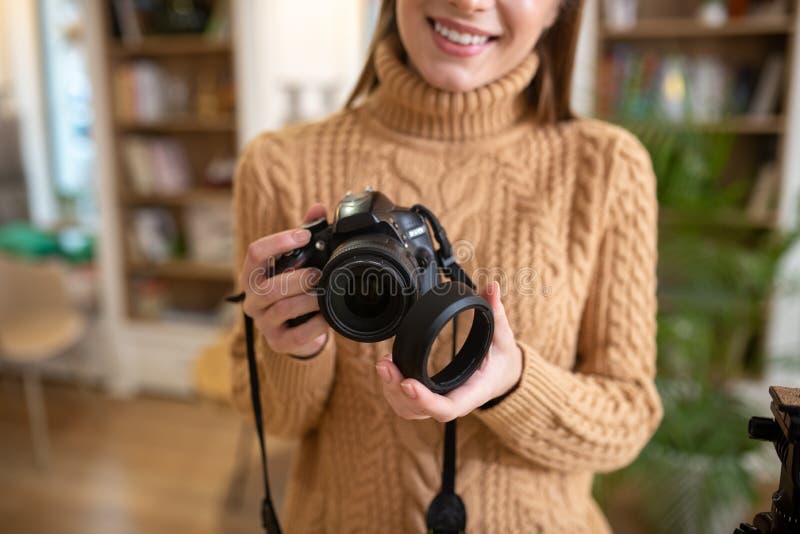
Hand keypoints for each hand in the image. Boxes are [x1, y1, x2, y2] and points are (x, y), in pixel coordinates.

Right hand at [240, 203, 329, 356]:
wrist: (295, 331)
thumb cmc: (293, 291)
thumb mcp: (296, 262)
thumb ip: (305, 235)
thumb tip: (318, 208)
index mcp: (253, 275)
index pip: (255, 253)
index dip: (279, 242)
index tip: (304, 236)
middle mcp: (252, 299)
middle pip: (270, 286)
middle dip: (300, 278)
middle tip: (320, 274)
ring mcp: (263, 323)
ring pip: (284, 308)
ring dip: (310, 299)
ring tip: (325, 293)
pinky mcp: (278, 342)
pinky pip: (298, 334)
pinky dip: (316, 324)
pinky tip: (326, 316)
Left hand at [375, 281, 522, 421]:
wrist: (503, 376)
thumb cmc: (502, 360)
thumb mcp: (502, 336)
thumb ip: (496, 313)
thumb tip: (492, 287)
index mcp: (473, 392)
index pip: (447, 407)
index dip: (425, 400)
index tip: (408, 383)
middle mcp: (454, 402)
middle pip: (420, 410)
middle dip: (398, 390)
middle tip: (385, 365)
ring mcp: (439, 402)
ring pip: (409, 409)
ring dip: (392, 391)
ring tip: (384, 365)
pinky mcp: (430, 398)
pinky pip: (407, 404)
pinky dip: (393, 391)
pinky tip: (388, 371)